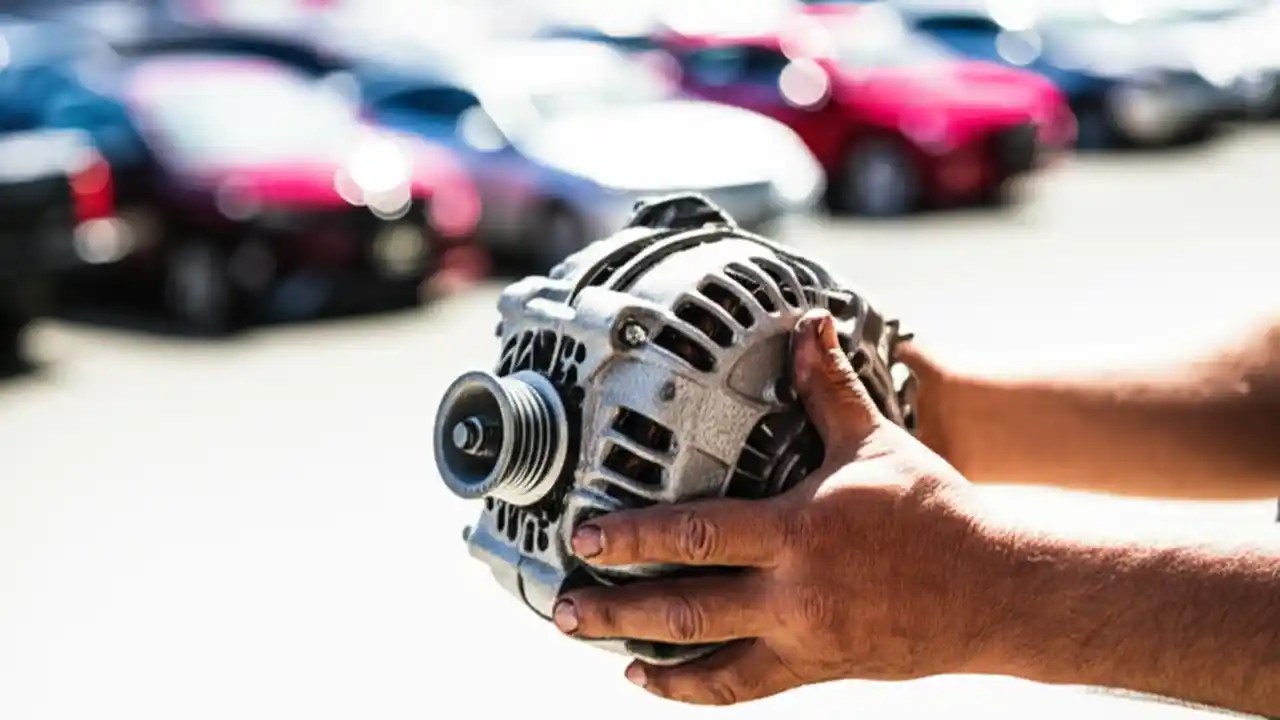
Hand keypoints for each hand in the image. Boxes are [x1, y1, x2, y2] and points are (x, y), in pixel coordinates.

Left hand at [551, 309, 994, 704]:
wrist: (993, 589)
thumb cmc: (934, 512)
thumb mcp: (876, 442)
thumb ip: (830, 388)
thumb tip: (808, 327)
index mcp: (799, 533)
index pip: (696, 535)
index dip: (633, 535)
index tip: (586, 535)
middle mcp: (793, 595)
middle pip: (684, 610)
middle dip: (616, 610)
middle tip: (566, 607)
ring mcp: (802, 639)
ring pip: (708, 661)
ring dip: (647, 657)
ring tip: (601, 650)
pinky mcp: (816, 668)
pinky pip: (744, 688)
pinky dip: (696, 688)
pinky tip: (660, 681)